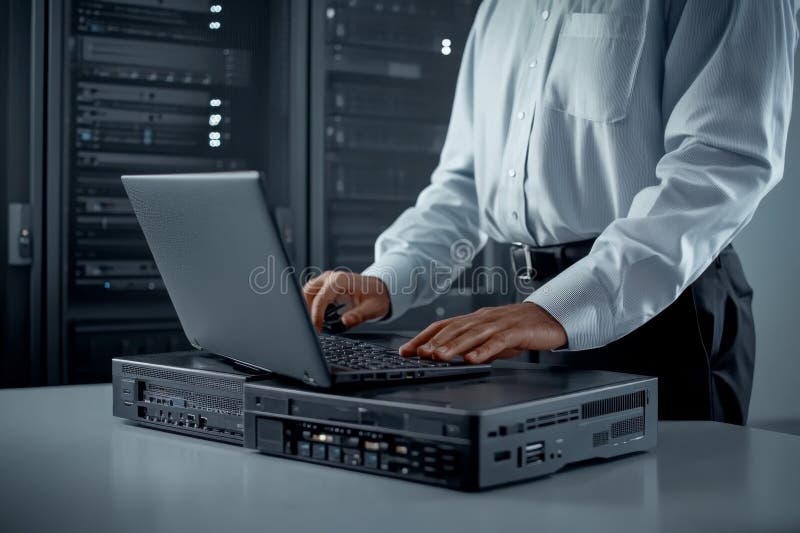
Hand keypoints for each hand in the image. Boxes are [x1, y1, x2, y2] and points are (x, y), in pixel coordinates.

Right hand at [302, 271, 390, 331]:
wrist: (379, 289)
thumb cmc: (376, 297)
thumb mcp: (372, 309)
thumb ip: (358, 315)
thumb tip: (345, 321)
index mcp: (341, 281)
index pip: (320, 299)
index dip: (316, 316)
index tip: (317, 329)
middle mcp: (332, 277)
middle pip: (308, 292)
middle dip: (308, 310)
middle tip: (314, 326)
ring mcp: (327, 279)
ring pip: (307, 291)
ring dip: (308, 307)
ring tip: (317, 322)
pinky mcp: (326, 284)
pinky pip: (312, 293)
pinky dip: (312, 304)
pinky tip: (320, 316)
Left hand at [399, 303, 566, 363]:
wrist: (549, 318)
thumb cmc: (518, 328)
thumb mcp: (489, 337)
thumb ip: (471, 345)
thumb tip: (449, 358)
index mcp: (474, 319)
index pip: (443, 326)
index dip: (423, 337)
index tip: (406, 350)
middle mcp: (483, 318)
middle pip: (454, 329)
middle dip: (434, 342)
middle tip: (418, 354)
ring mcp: (499, 324)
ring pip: (472, 334)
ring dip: (453, 346)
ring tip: (438, 357)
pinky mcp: (516, 331)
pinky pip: (497, 342)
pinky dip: (483, 351)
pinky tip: (472, 359)